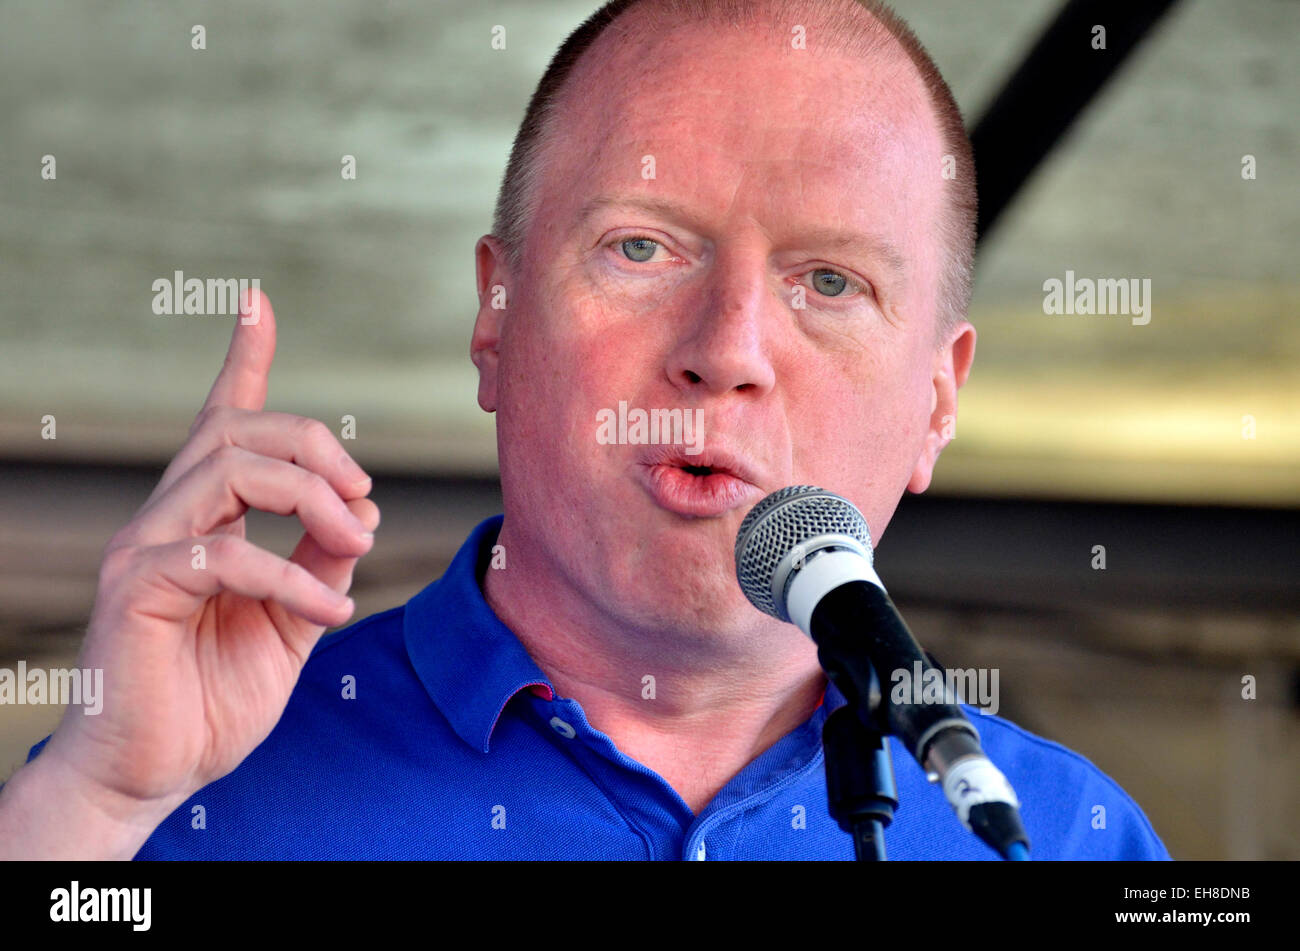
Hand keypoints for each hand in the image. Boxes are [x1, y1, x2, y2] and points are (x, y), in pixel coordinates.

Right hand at [42, 289, 377, 815]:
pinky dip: (294, 577)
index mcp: (201, 517)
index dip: (241, 360)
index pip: (219, 421)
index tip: (257, 302)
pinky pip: (227, 556)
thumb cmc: (217, 694)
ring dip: (312, 499)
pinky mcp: (137, 592)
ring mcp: (144, 549)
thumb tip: (357, 510)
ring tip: (356, 541)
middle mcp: (164, 518)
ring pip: (229, 471)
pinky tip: (331, 611)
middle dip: (317, 448)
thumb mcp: (293, 616)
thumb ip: (319, 559)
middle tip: (364, 498)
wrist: (153, 773)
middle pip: (239, 432)